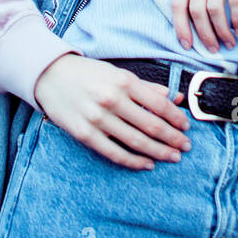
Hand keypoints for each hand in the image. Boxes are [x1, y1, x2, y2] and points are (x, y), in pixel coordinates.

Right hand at [34, 53, 191, 168]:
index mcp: (124, 81)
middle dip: (173, 138)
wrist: (50, 76)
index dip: (177, 118)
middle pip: (151, 125)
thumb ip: (146, 87)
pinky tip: (147, 164)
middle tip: (185, 147)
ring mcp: (98, 118)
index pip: (159, 104)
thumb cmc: (88, 74)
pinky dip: (134, 161)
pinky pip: (115, 153)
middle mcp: (112, 99)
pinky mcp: (85, 134)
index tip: (186, 127)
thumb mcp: (118, 73)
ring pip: (136, 141)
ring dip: (159, 152)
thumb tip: (173, 97)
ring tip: (172, 157)